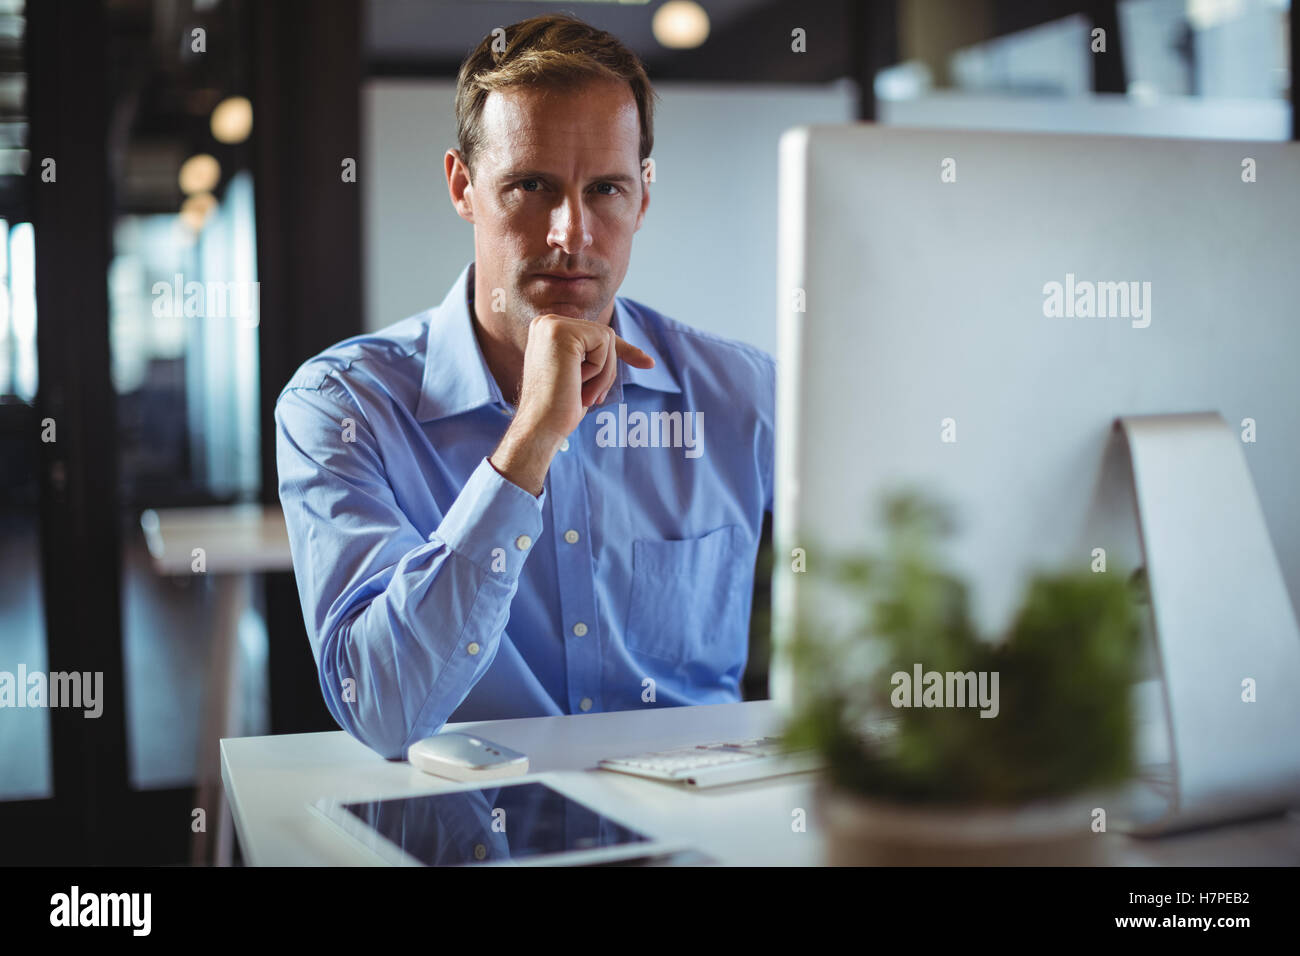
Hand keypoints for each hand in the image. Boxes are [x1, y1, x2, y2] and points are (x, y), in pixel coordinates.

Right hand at [489, 314, 654, 494]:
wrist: (541, 426)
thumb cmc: (560, 409)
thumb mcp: (583, 377)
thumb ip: (595, 357)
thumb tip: (641, 357)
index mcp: (547, 332)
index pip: (594, 335)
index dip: (623, 349)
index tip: (649, 364)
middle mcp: (546, 323)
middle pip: (603, 335)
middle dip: (606, 369)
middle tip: (587, 395)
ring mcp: (552, 325)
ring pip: (607, 339)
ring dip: (602, 373)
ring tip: (580, 391)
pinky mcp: (562, 332)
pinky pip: (603, 343)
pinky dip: (598, 369)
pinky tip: (577, 382)